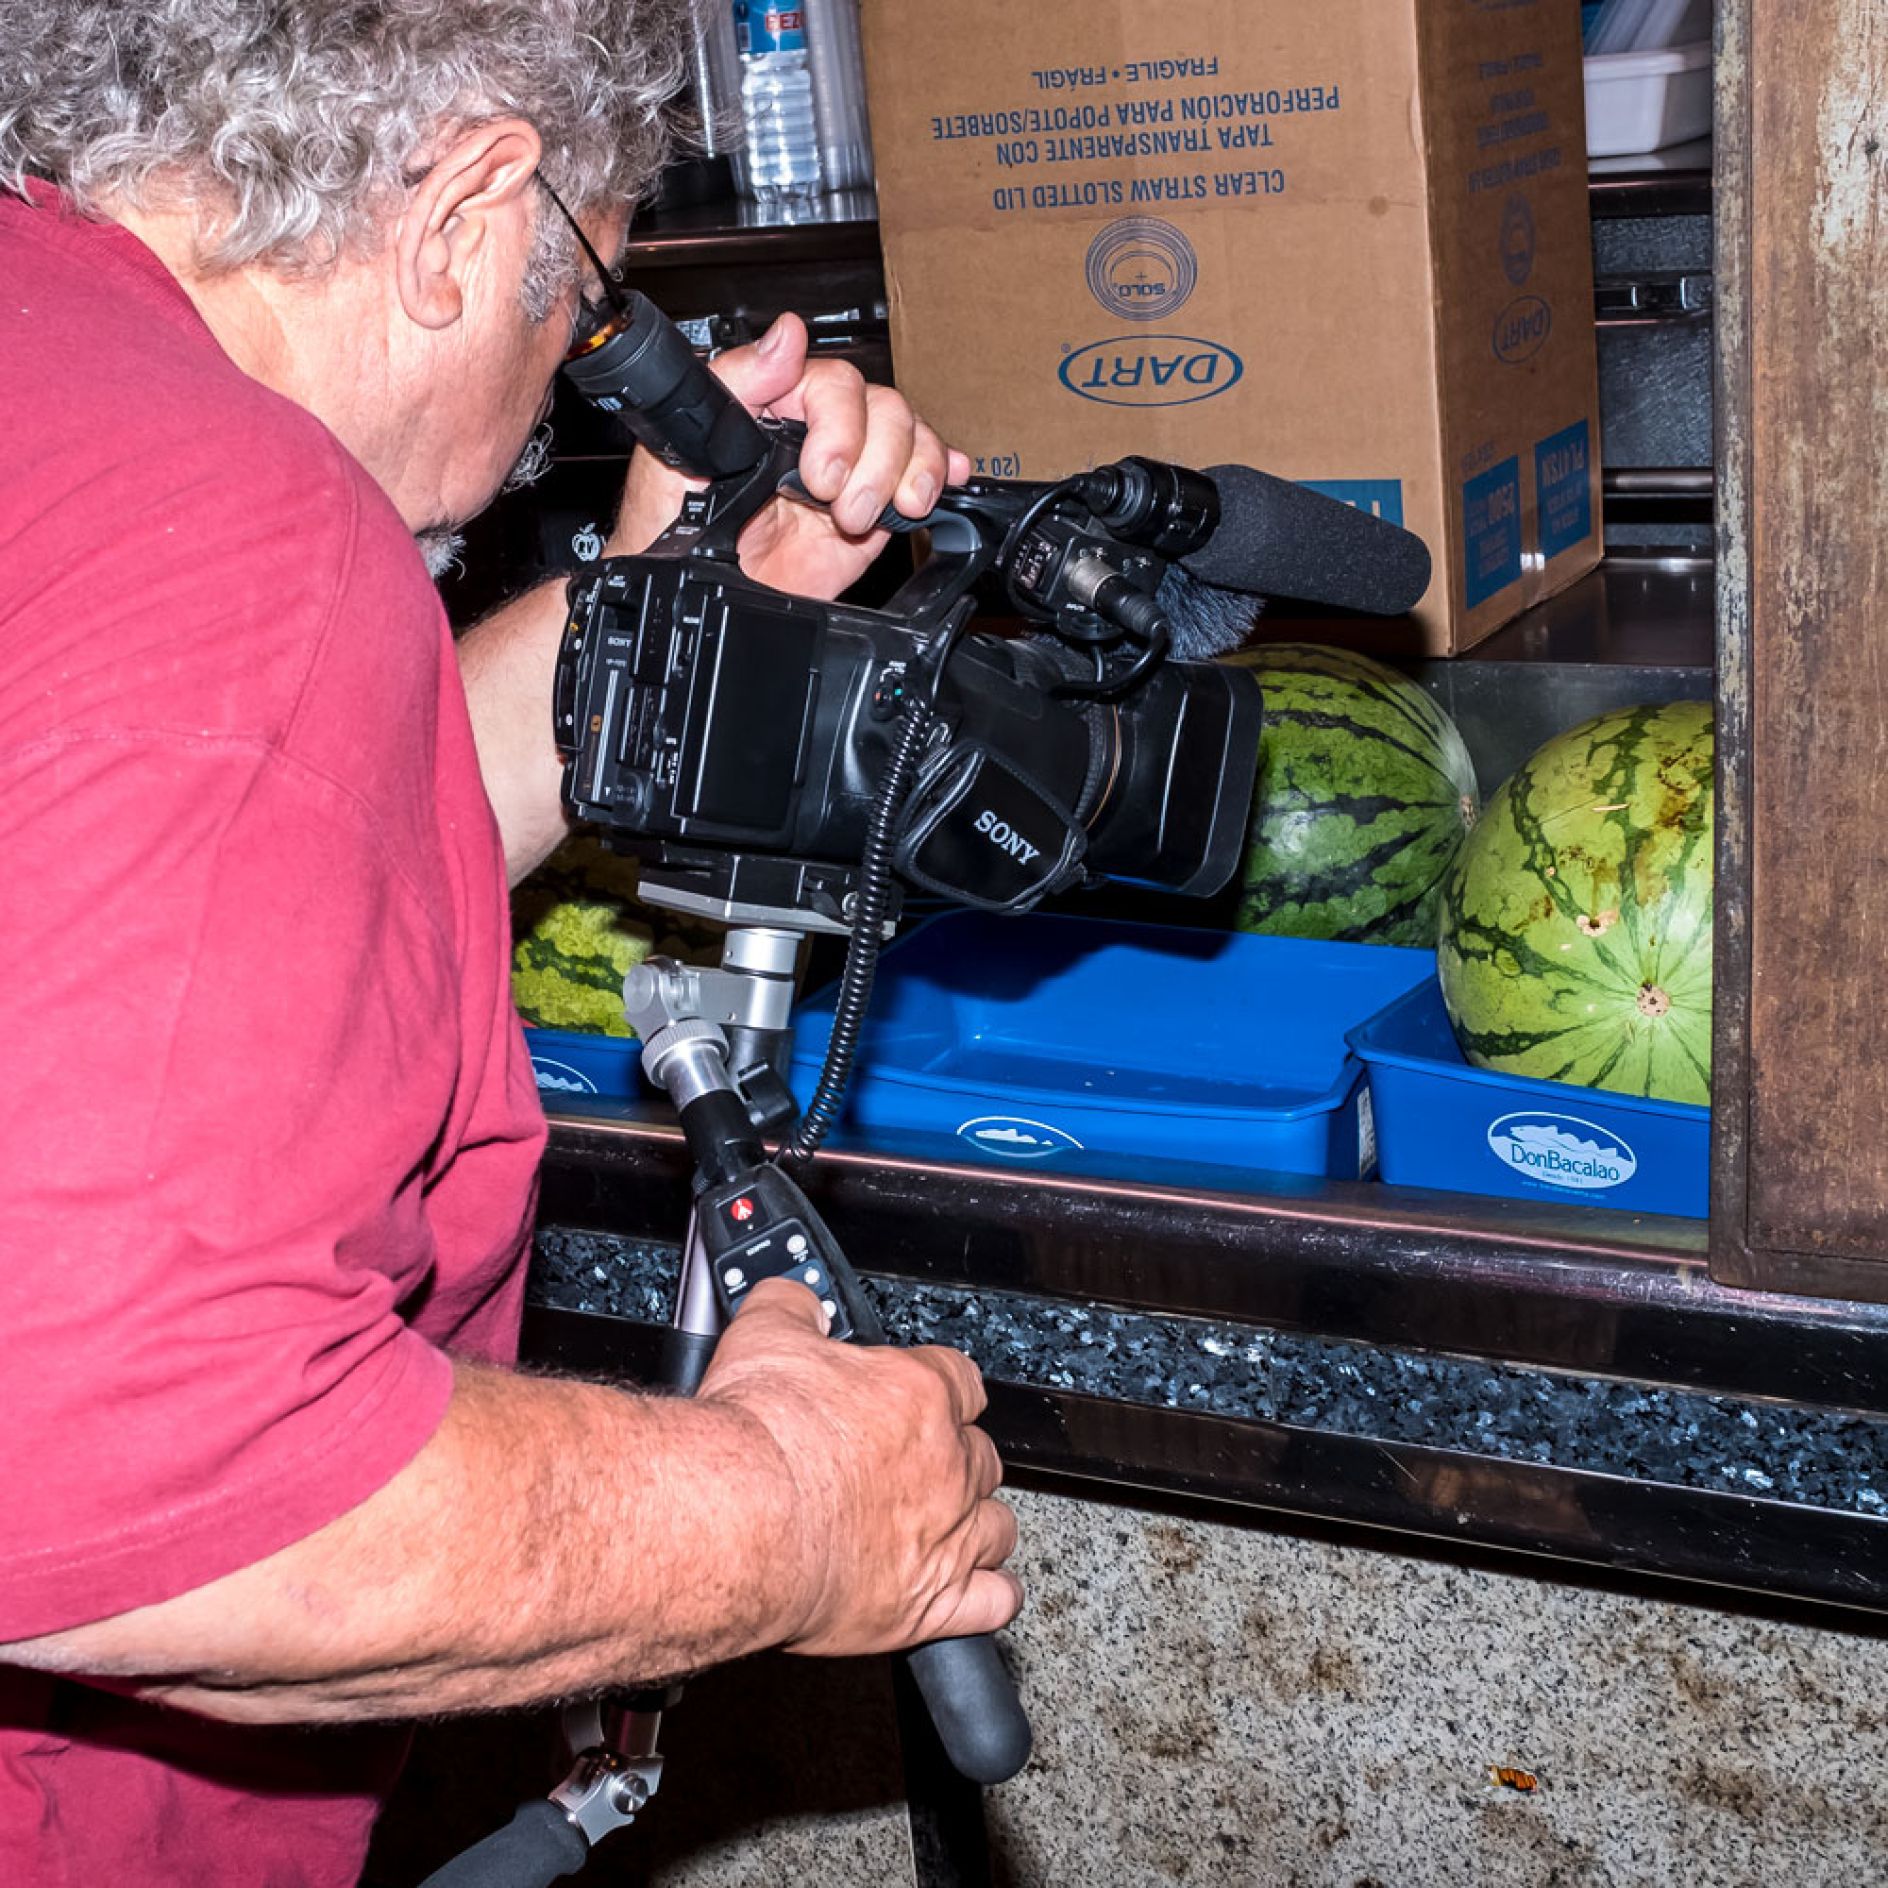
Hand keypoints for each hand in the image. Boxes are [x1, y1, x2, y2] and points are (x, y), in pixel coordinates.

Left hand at [609, 313, 971, 601]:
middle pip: (883, 408)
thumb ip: (733, 384)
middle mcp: (818, 428)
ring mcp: (852, 467)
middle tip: (844, 510)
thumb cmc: (671, 522)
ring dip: (908, 475)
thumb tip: (785, 338)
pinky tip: (940, 486)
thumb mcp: (681, 447)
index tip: (822, 475)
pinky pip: (920, 478)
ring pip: (909, 438)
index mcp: (775, 401)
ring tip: (875, 515)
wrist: (693, 596)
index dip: (840, 426)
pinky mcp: (874, 509)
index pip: (833, 383)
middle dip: (875, 461)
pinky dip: (941, 476)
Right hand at [698, 1277, 1021, 1656]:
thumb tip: (798, 1296)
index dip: (943, 1391)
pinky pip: (994, 1602)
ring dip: (977, 1526)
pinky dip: (991, 1597)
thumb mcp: (764, 1336)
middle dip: (956, 1462)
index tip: (922, 1399)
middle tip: (914, 1469)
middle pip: (982, 1456)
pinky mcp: (930, 1602)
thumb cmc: (756, 1437)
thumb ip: (793, 1306)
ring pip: (996, 1527)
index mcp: (920, 1393)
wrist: (740, 1521)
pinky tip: (978, 1593)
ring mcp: (945, 1534)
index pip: (964, 1380)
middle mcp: (946, 1463)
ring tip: (946, 1528)